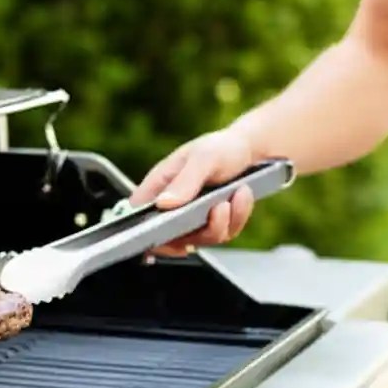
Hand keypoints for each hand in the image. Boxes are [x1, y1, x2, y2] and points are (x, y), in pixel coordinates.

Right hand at [129, 129, 257, 256]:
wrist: (249, 150)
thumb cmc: (220, 148)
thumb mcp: (203, 158)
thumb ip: (184, 182)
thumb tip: (162, 204)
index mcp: (158, 187)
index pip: (138, 217)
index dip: (146, 232)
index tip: (171, 232)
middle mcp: (172, 207)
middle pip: (173, 238)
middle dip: (201, 229)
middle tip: (219, 207)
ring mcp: (193, 219)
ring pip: (203, 239)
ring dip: (224, 220)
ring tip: (236, 194)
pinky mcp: (214, 225)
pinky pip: (224, 233)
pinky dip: (237, 217)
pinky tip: (242, 195)